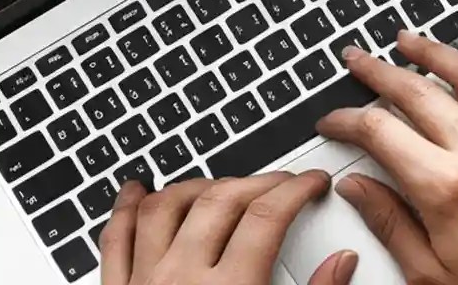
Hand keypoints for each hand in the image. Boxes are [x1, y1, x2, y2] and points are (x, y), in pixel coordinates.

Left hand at [100, 172, 357, 284]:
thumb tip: (342, 263)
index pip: (267, 215)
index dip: (295, 189)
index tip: (310, 184)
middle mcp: (181, 280)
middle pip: (220, 201)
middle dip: (257, 182)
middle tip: (280, 184)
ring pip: (164, 208)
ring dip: (196, 186)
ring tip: (222, 185)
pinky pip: (114, 240)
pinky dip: (125, 209)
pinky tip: (137, 193)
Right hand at [316, 22, 457, 284]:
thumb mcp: (431, 273)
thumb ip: (390, 222)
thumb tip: (356, 187)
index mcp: (445, 189)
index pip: (381, 133)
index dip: (348, 119)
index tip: (335, 119)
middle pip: (419, 94)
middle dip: (380, 71)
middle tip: (358, 59)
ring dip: (435, 51)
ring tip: (409, 39)